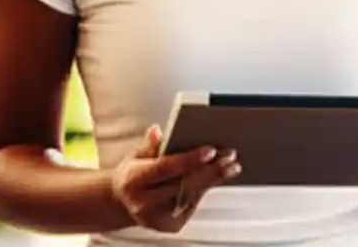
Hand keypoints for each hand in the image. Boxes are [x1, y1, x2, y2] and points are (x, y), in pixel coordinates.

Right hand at [109, 124, 240, 232]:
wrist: (125, 201)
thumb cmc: (135, 173)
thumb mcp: (137, 154)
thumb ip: (150, 144)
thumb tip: (157, 131)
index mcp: (132, 181)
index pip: (164, 169)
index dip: (188, 160)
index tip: (210, 150)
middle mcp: (143, 203)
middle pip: (182, 184)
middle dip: (209, 169)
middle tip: (230, 155)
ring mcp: (156, 217)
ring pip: (191, 195)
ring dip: (214, 179)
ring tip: (232, 165)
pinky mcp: (169, 225)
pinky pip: (193, 204)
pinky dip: (206, 189)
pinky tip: (220, 176)